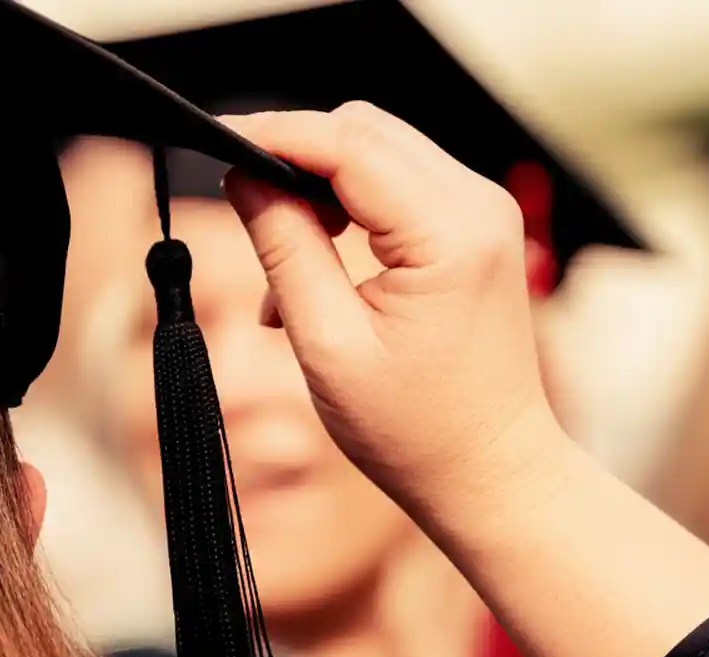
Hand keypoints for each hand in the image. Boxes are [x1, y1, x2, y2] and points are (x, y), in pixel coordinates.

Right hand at [221, 102, 557, 512]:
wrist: (491, 472)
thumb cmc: (417, 430)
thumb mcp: (328, 344)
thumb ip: (284, 248)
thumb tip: (243, 177)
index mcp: (452, 234)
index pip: (350, 144)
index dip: (277, 135)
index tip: (218, 143)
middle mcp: (479, 207)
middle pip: (366, 131)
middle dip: (296, 157)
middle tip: (244, 210)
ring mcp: (484, 215)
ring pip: (379, 152)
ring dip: (319, 190)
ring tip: (286, 270)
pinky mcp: (475, 230)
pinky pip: (398, 187)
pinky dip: (348, 211)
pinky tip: (319, 272)